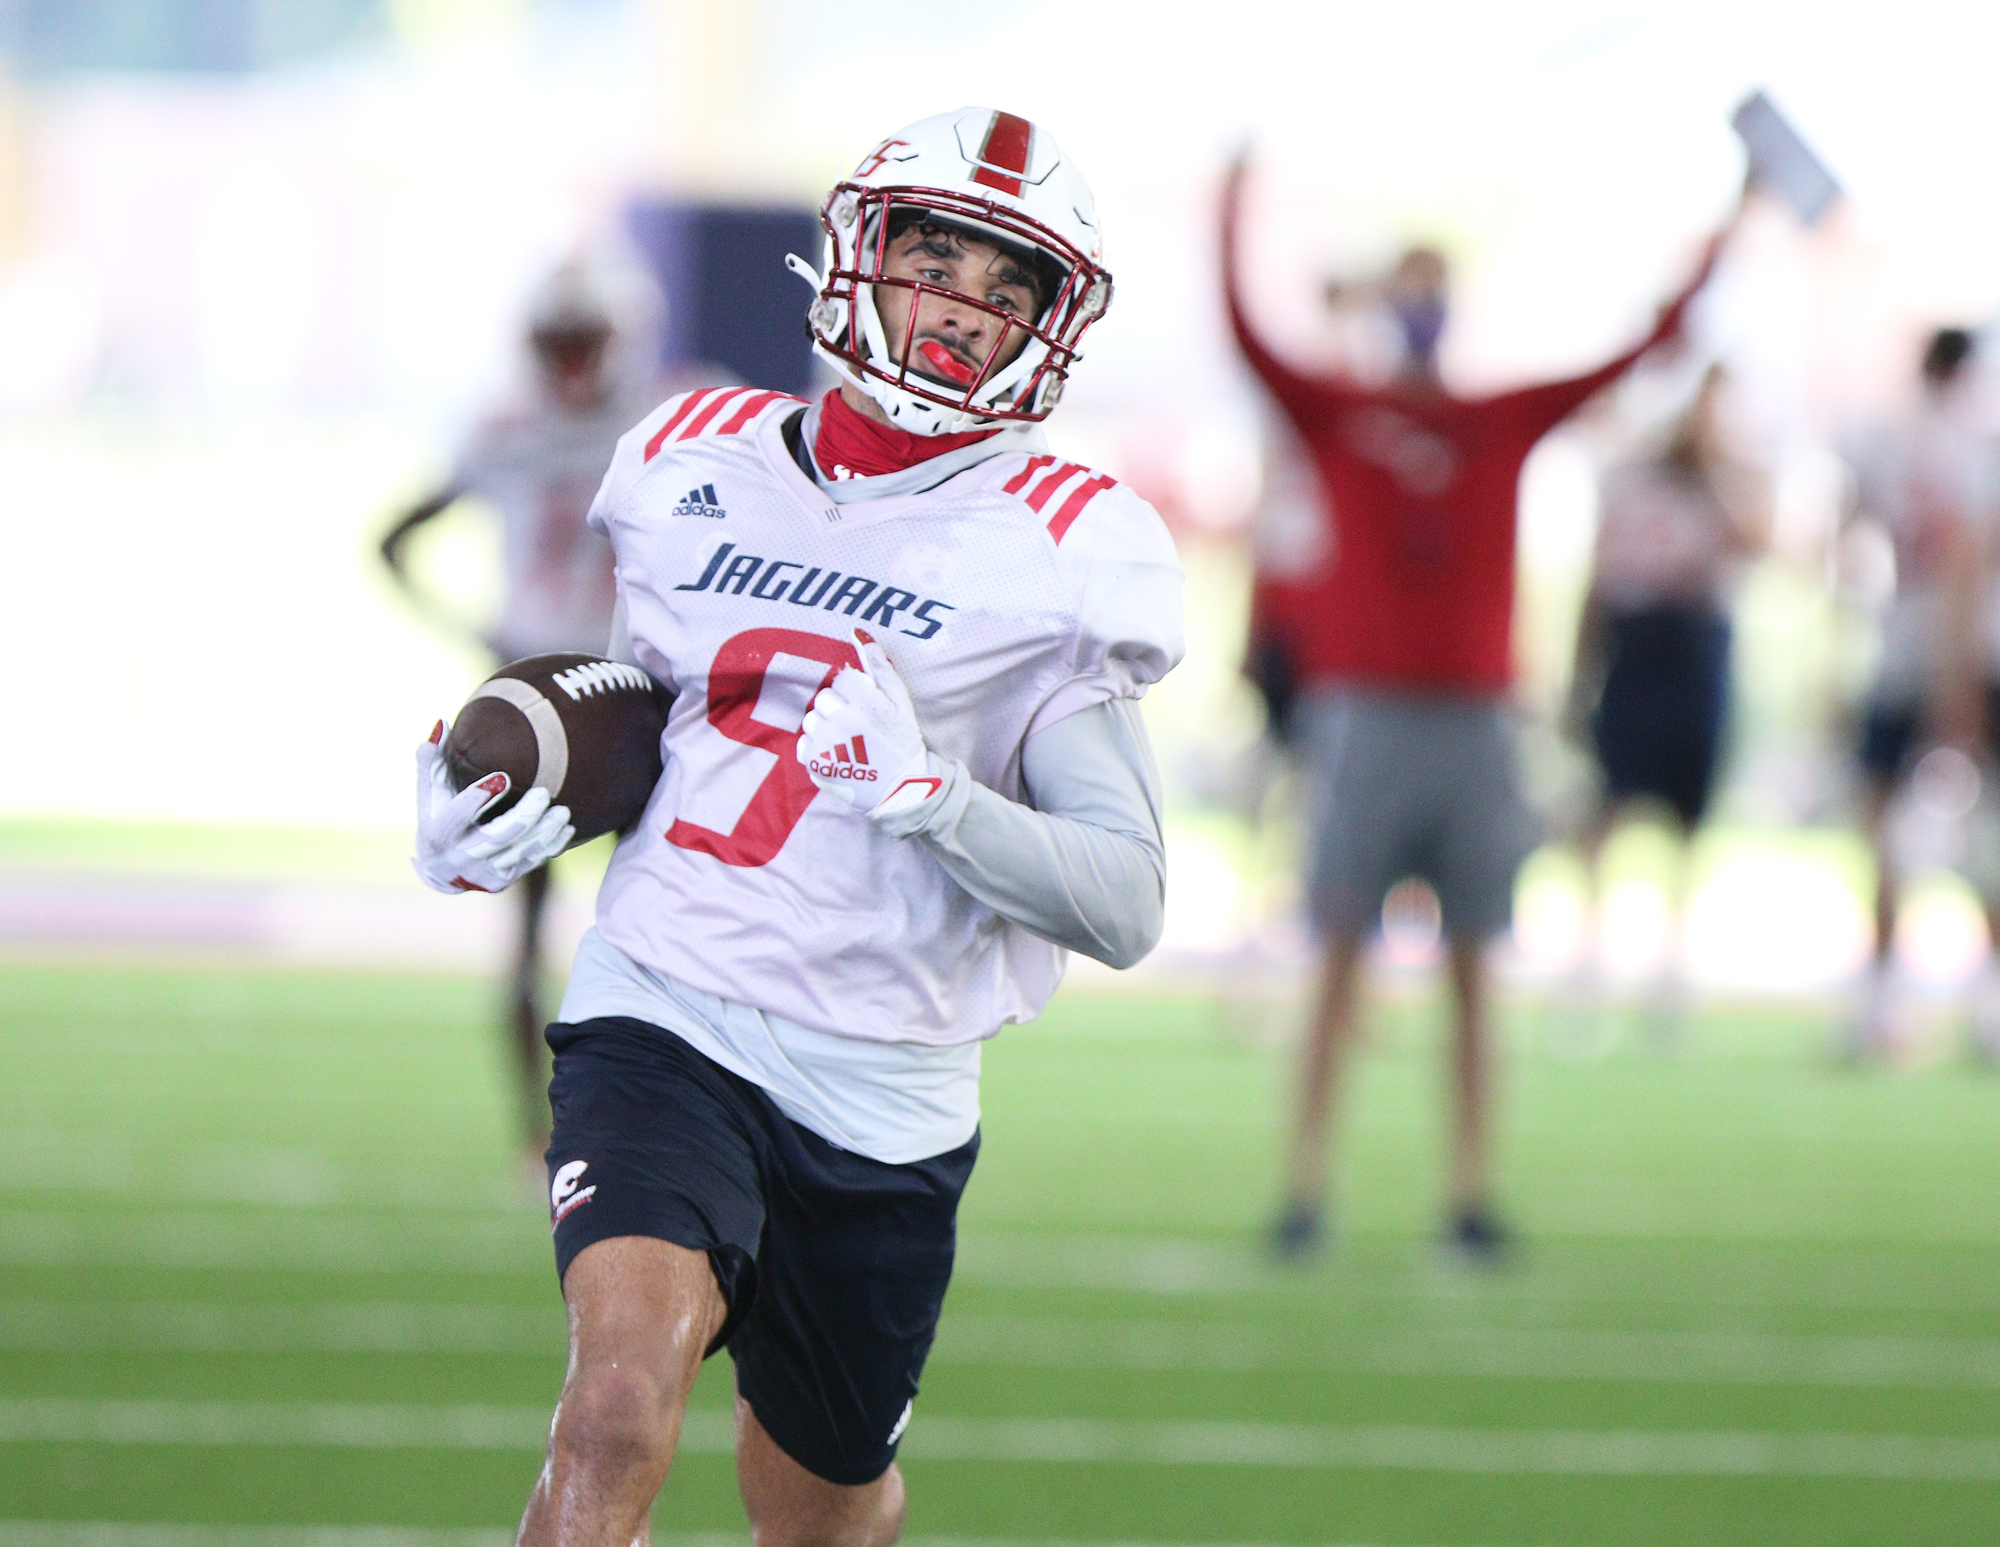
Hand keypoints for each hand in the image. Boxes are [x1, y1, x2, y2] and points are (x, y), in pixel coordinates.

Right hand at [413, 721, 573, 893]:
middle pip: (500, 836)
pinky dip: (552, 845)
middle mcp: (460, 858)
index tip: (503, 777)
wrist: (441, 868)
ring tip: (563, 810)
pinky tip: (565, 827)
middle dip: (526, 815)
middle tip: (544, 793)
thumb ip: (431, 759)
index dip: (478, 798)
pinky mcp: (502, 882)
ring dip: (546, 830)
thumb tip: (441, 722)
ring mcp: (483, 873)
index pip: (456, 817)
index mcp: (438, 833)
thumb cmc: (437, 815)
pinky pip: (532, 863)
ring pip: (521, 852)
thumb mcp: (430, 791)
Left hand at [796, 630, 941, 818]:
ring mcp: (826, 745)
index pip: (842, 679)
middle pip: (824, 698)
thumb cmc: (902, 741)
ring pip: (811, 720)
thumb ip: (879, 666)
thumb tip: (857, 632)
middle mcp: (842, 722)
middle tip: (857, 727)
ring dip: (825, 727)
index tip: (866, 708)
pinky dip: (817, 748)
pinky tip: (838, 756)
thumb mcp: (900, 701)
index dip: (855, 692)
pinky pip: (803, 743)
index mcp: (866, 704)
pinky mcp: (815, 764)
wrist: (900, 791)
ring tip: (847, 743)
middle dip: (838, 708)